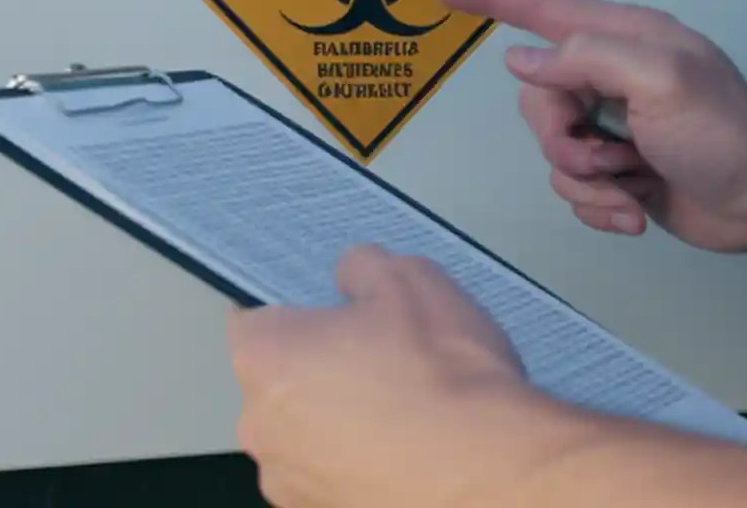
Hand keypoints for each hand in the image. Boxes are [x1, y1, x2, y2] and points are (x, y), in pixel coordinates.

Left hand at [226, 244, 580, 507]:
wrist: (492, 473)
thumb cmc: (447, 383)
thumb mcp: (409, 279)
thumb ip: (361, 266)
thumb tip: (352, 272)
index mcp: (265, 357)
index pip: (254, 315)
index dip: (300, 308)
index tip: (337, 313)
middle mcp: (260, 426)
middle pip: (280, 378)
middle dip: (323, 365)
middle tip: (384, 359)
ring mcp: (288, 481)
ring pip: (306, 431)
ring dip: (342, 419)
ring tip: (404, 410)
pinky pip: (331, 474)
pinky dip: (359, 462)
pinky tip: (407, 449)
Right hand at [433, 0, 746, 252]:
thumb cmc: (726, 133)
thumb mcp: (661, 79)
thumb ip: (588, 58)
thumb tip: (524, 62)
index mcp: (621, 39)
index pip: (540, 10)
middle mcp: (609, 78)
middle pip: (538, 101)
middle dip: (563, 141)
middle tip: (611, 157)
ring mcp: (611, 127)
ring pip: (552, 153)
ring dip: (589, 182)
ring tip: (635, 184)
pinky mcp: (615, 172)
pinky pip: (573, 190)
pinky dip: (601, 207)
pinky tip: (637, 207)